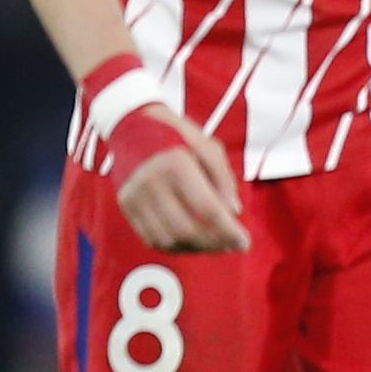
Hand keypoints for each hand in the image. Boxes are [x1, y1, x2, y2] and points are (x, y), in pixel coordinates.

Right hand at [111, 103, 250, 254]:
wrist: (132, 123)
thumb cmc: (175, 133)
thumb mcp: (207, 145)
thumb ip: (223, 179)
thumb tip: (233, 212)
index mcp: (176, 164)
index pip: (206, 209)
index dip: (228, 230)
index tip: (244, 242)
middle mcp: (152, 182)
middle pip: (187, 230)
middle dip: (214, 243)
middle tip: (230, 245)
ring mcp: (136, 196)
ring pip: (169, 239)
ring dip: (195, 248)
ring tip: (213, 244)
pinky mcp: (126, 205)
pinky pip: (152, 237)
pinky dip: (175, 246)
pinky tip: (191, 241)